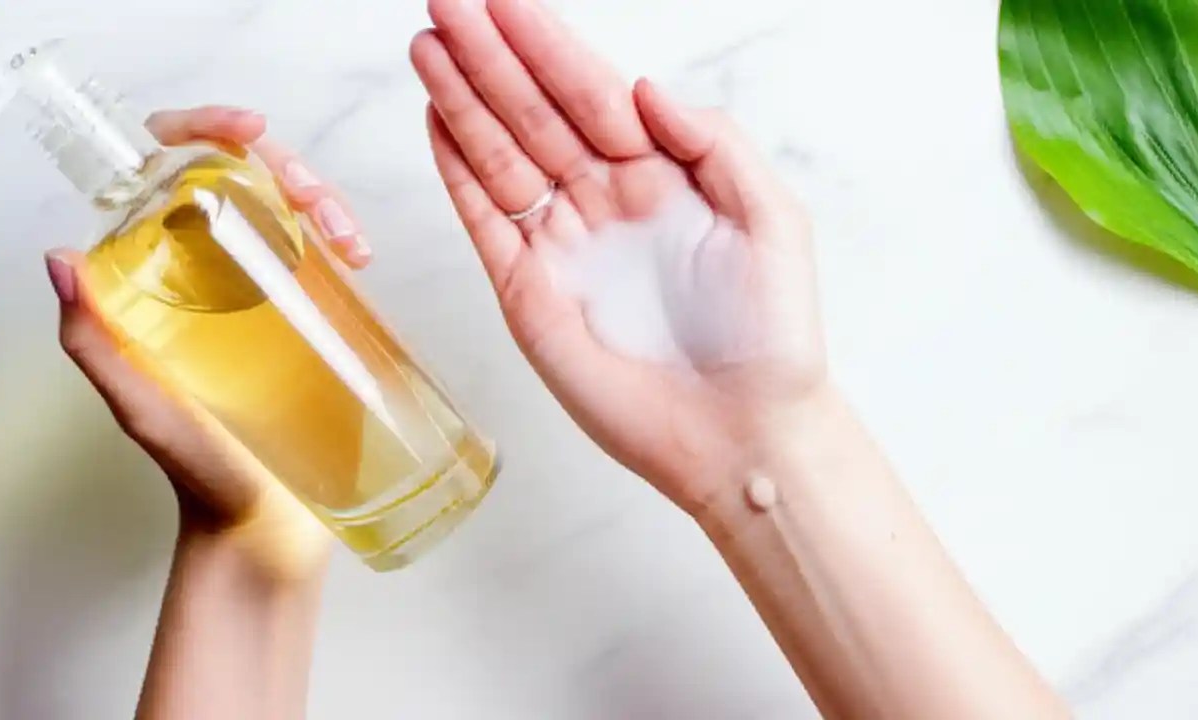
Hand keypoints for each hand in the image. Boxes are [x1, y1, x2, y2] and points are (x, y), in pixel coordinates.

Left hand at [44, 107, 368, 578]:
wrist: (266, 531)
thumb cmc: (200, 475)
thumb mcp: (139, 407)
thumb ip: (94, 345)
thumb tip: (60, 260)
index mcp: (164, 282)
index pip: (176, 180)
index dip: (208, 134)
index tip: (251, 134)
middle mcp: (214, 278)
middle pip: (250, 183)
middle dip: (291, 170)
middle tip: (316, 201)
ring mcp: (269, 296)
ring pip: (296, 212)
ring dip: (327, 201)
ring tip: (350, 242)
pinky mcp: (316, 320)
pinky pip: (329, 258)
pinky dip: (346, 240)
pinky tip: (359, 257)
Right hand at [414, 0, 830, 515]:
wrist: (741, 431)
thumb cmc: (769, 333)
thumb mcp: (770, 218)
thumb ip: (712, 141)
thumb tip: (641, 86)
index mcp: (663, 176)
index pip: (592, 92)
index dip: (547, 44)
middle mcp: (606, 201)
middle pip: (535, 112)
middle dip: (489, 56)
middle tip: (444, 0)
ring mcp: (562, 245)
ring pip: (501, 155)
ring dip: (462, 99)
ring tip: (427, 43)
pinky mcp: (527, 292)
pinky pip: (485, 218)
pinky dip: (457, 170)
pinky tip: (436, 119)